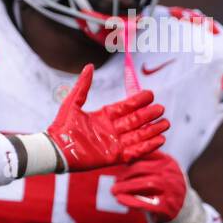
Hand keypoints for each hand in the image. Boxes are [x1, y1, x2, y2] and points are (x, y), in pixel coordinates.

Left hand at [47, 64, 167, 171]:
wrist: (55, 149)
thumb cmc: (61, 126)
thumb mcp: (72, 103)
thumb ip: (83, 86)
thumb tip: (89, 66)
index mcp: (103, 116)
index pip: (125, 107)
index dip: (138, 101)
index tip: (150, 94)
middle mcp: (111, 129)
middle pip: (135, 121)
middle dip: (148, 115)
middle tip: (161, 109)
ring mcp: (114, 143)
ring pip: (138, 135)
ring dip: (152, 130)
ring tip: (166, 123)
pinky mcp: (114, 157)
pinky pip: (135, 151)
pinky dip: (148, 146)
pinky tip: (160, 140)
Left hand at [111, 152, 187, 222]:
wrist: (182, 210)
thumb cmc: (162, 189)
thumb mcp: (158, 172)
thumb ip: (143, 164)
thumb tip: (119, 158)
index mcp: (168, 162)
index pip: (147, 154)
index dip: (129, 158)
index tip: (117, 164)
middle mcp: (172, 174)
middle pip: (143, 168)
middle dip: (125, 174)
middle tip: (115, 181)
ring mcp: (172, 191)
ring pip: (147, 183)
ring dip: (126, 186)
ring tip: (114, 190)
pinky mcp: (168, 207)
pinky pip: (147, 203)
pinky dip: (130, 201)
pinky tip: (119, 199)